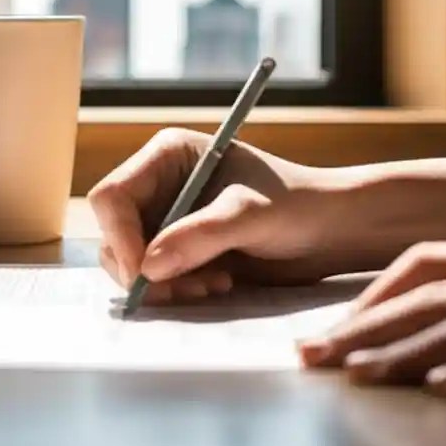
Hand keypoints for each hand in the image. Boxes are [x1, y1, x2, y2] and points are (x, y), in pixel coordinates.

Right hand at [88, 128, 361, 303]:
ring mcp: (168, 219)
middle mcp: (160, 185)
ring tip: (214, 285)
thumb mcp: (249, 215)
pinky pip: (155, 278)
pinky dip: (178, 289)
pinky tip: (219, 284)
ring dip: (165, 283)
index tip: (145, 274)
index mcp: (168, 156)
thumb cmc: (298, 205)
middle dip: (144, 268)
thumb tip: (148, 266)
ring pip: (131, 261)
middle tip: (187, 289)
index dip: (121, 236)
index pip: (114, 196)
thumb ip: (199, 236)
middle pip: (114, 233)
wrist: (331, 231)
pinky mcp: (180, 250)